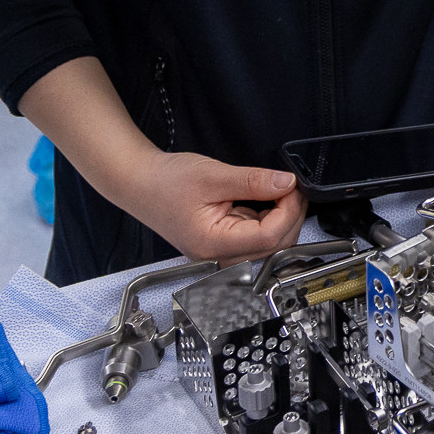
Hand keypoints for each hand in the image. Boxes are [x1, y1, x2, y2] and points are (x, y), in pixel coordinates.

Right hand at [123, 151, 308, 261]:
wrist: (140, 184)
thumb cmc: (165, 183)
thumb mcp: (215, 176)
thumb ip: (254, 181)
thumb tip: (287, 183)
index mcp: (213, 245)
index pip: (269, 238)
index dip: (288, 212)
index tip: (293, 188)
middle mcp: (218, 256)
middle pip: (274, 246)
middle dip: (290, 215)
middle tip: (290, 186)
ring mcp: (222, 253)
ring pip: (270, 244)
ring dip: (281, 217)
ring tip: (277, 190)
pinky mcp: (224, 243)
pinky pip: (258, 236)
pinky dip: (268, 217)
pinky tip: (264, 200)